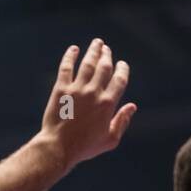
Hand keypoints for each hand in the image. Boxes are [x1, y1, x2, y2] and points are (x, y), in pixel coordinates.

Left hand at [38, 39, 134, 171]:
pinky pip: (66, 68)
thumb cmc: (84, 147)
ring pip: (88, 64)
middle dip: (107, 55)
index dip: (122, 69)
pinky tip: (74, 49)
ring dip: (93, 51)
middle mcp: (94, 93)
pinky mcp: (60, 90)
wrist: (58, 147)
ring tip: (97, 43)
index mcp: (108, 103)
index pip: (119, 79)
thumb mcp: (109, 140)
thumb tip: (132, 106)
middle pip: (104, 67)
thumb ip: (122, 121)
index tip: (121, 64)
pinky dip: (70, 56)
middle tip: (106, 49)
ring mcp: (76, 90)